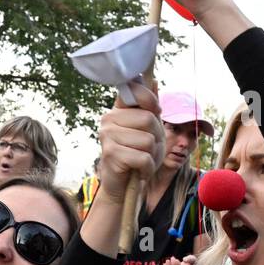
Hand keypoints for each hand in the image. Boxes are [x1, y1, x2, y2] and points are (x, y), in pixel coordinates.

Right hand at [95, 85, 163, 204]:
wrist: (123, 184)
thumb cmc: (138, 154)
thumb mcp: (149, 128)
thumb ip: (150, 106)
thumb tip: (153, 80)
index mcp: (117, 109)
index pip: (135, 90)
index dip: (151, 100)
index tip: (155, 110)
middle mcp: (108, 119)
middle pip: (149, 119)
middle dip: (156, 137)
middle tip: (146, 148)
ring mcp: (107, 135)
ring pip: (148, 140)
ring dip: (152, 154)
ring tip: (141, 159)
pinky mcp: (110, 153)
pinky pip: (143, 157)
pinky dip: (147, 168)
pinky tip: (139, 170)